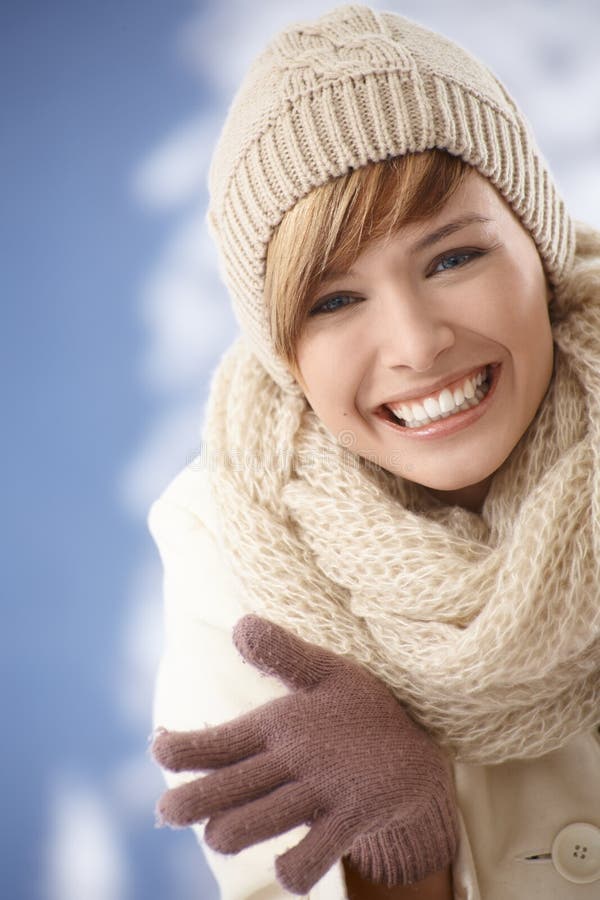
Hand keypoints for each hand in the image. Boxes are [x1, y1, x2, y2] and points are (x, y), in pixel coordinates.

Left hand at [152, 615, 458, 894]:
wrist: (424, 752)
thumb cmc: (364, 711)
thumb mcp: (327, 673)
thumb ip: (282, 655)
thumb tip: (239, 625)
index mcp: (282, 721)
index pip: (217, 739)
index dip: (180, 747)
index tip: (160, 748)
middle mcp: (295, 758)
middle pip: (224, 789)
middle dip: (185, 804)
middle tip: (166, 813)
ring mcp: (322, 792)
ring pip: (253, 825)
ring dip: (227, 837)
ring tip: (220, 835)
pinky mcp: (351, 820)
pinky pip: (310, 858)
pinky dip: (291, 871)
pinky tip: (283, 865)